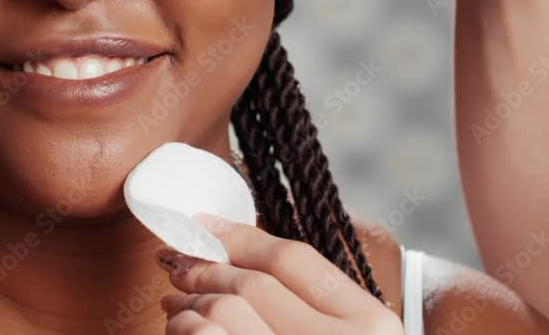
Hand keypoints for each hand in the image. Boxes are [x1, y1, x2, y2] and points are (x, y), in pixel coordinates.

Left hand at [157, 215, 400, 333]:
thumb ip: (310, 306)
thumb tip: (228, 248)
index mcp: (374, 330)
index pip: (293, 260)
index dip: (238, 236)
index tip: (202, 225)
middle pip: (250, 285)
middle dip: (204, 270)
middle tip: (176, 266)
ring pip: (221, 313)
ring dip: (187, 306)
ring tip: (174, 307)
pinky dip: (185, 332)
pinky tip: (180, 332)